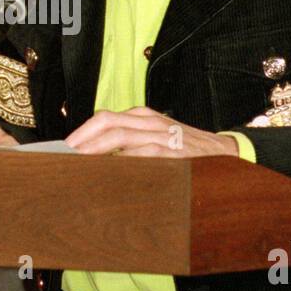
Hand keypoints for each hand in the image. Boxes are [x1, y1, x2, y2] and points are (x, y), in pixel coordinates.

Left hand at [65, 107, 239, 157]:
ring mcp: (160, 136)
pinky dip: (122, 162)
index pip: (104, 119)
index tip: (64, 148)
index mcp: (143, 117)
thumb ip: (130, 143)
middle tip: (65, 156)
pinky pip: (141, 154)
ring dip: (95, 150)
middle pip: (106, 122)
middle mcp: (149, 122)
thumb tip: (97, 157)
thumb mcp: (157, 137)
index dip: (82, 133)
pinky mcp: (171, 153)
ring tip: (78, 164)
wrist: (225, 153)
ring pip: (119, 136)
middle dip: (82, 139)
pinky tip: (109, 173)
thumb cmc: (186, 149)